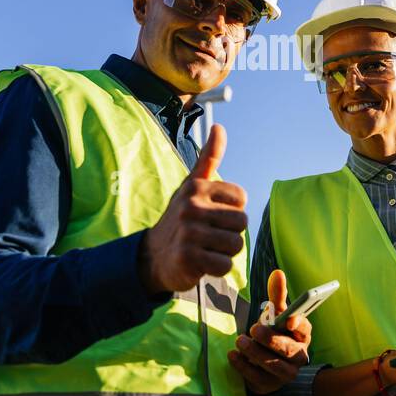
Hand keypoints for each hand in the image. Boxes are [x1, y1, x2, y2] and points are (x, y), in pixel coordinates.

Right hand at [138, 123, 247, 293]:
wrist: (153, 256)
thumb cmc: (180, 217)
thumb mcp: (191, 185)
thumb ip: (208, 157)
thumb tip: (219, 127)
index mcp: (196, 187)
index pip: (241, 198)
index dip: (231, 210)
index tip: (212, 214)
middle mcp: (191, 207)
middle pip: (241, 222)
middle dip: (230, 232)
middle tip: (210, 235)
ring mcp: (189, 233)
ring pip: (236, 245)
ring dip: (225, 251)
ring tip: (206, 247)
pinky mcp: (188, 258)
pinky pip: (225, 265)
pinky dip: (218, 268)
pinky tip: (202, 261)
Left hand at [228, 270, 312, 394]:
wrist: (260, 362)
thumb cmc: (272, 333)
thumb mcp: (274, 315)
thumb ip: (277, 295)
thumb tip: (278, 272)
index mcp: (301, 335)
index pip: (305, 329)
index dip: (298, 324)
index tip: (288, 319)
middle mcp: (298, 356)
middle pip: (290, 350)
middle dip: (272, 340)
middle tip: (254, 329)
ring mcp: (286, 373)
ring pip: (276, 367)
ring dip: (256, 353)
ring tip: (239, 341)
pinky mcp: (269, 385)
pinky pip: (259, 379)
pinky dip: (244, 367)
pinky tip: (233, 355)